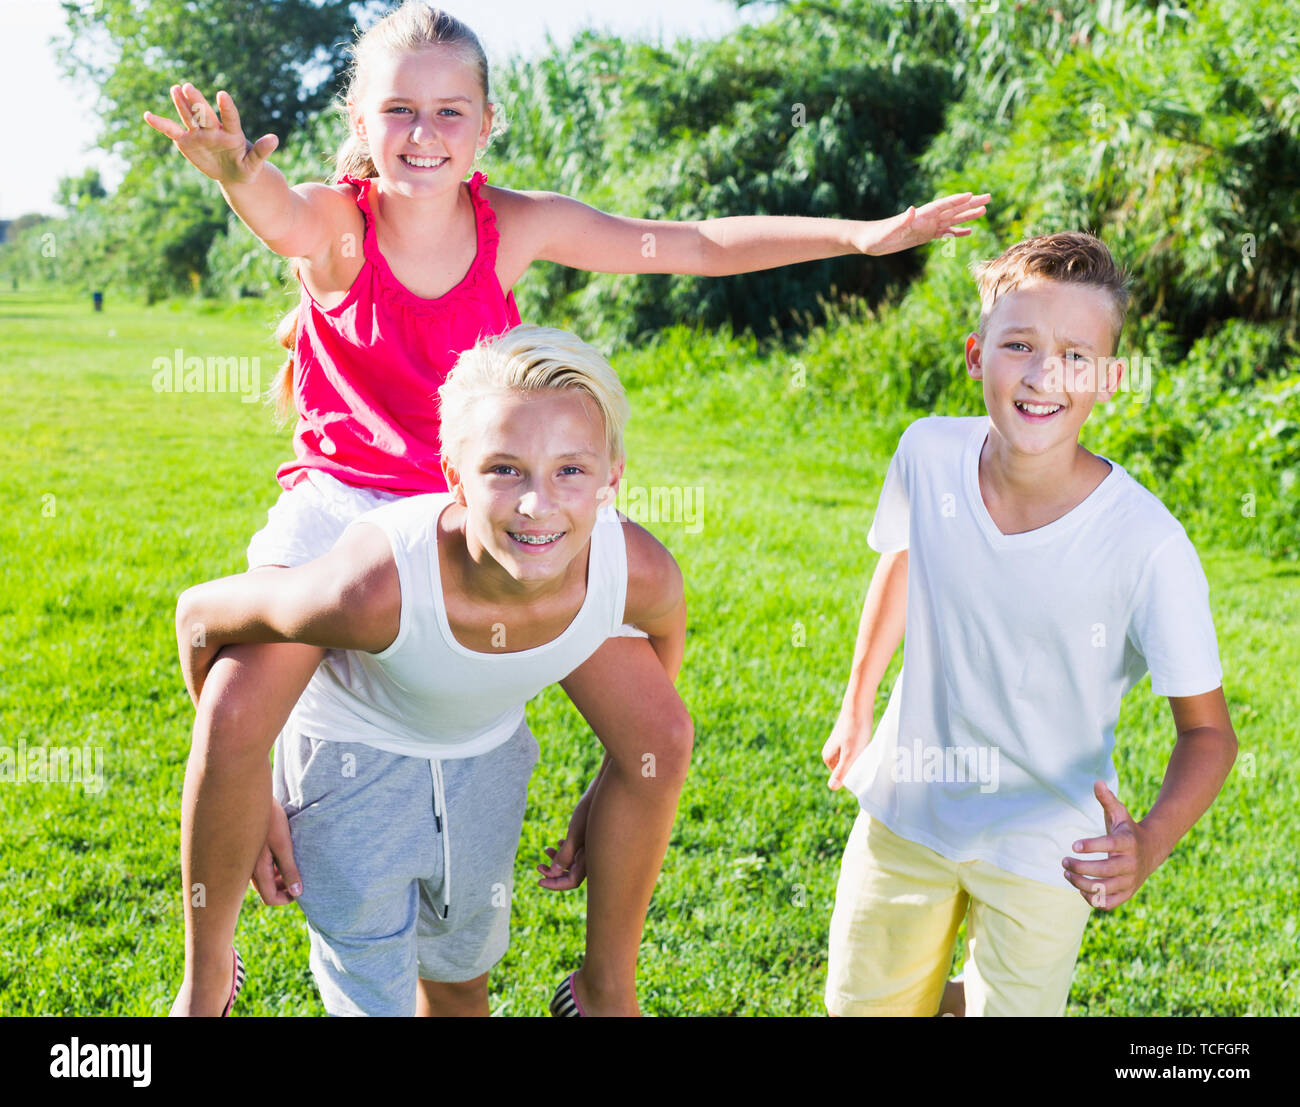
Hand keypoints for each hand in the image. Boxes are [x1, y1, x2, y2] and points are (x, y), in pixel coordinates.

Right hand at [143, 84, 278, 184]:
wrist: (232, 172)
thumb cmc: (246, 167)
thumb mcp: (255, 164)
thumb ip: (262, 151)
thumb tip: (275, 139)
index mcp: (232, 133)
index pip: (230, 117)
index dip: (226, 107)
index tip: (222, 95)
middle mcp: (214, 129)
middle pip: (205, 114)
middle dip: (197, 101)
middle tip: (189, 87)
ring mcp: (199, 133)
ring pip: (189, 117)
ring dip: (181, 104)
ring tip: (175, 89)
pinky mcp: (187, 141)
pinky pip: (172, 131)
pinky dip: (161, 124)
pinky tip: (147, 115)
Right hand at [250, 799, 302, 905]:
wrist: (248, 798)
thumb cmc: (268, 820)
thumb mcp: (283, 844)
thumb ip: (289, 869)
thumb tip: (297, 892)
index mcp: (257, 870)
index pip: (270, 898)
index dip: (287, 898)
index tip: (301, 889)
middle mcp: (248, 869)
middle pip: (266, 890)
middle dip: (283, 888)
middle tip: (298, 877)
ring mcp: (246, 861)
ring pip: (263, 879)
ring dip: (277, 877)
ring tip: (292, 863)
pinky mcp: (247, 851)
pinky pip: (258, 867)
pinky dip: (271, 867)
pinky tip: (281, 853)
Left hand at [537, 787, 592, 890]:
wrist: (606, 791)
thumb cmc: (591, 812)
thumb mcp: (575, 834)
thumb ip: (566, 854)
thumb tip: (553, 872)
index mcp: (590, 860)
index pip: (571, 882)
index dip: (554, 884)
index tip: (538, 880)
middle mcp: (592, 857)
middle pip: (571, 874)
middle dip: (554, 873)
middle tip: (539, 866)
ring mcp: (592, 847)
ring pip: (573, 862)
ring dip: (558, 860)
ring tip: (546, 850)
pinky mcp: (591, 837)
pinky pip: (577, 851)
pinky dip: (566, 849)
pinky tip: (558, 842)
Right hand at [821, 706, 872, 790]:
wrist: (859, 707)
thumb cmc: (855, 731)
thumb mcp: (850, 754)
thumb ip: (841, 771)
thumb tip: (832, 787)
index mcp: (828, 759)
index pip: (843, 778)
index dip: (855, 774)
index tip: (862, 764)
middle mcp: (830, 753)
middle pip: (847, 769)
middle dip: (857, 766)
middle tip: (865, 756)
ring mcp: (838, 746)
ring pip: (852, 760)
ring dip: (861, 758)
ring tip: (866, 749)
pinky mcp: (846, 740)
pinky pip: (855, 752)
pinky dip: (862, 751)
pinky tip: (866, 744)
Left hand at [855, 192, 990, 255]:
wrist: (867, 241)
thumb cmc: (876, 236)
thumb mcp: (888, 230)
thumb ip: (902, 220)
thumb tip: (912, 209)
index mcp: (920, 216)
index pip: (943, 206)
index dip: (957, 201)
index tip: (973, 195)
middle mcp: (925, 219)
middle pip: (952, 209)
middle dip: (970, 203)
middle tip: (988, 197)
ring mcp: (926, 227)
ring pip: (952, 220)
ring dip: (967, 215)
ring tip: (984, 210)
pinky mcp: (923, 236)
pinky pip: (944, 233)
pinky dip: (957, 232)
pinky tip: (968, 231)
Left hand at [1062, 780, 1154, 909]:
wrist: (1152, 849)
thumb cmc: (1127, 829)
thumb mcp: (1120, 812)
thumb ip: (1107, 799)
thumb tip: (1096, 781)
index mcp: (1127, 843)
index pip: (1109, 845)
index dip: (1091, 846)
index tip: (1073, 845)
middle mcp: (1130, 864)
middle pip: (1103, 871)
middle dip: (1079, 867)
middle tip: (1064, 861)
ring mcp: (1130, 881)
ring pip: (1103, 889)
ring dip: (1081, 883)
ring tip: (1066, 873)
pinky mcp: (1127, 893)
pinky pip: (1108, 903)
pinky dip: (1091, 899)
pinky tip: (1079, 888)